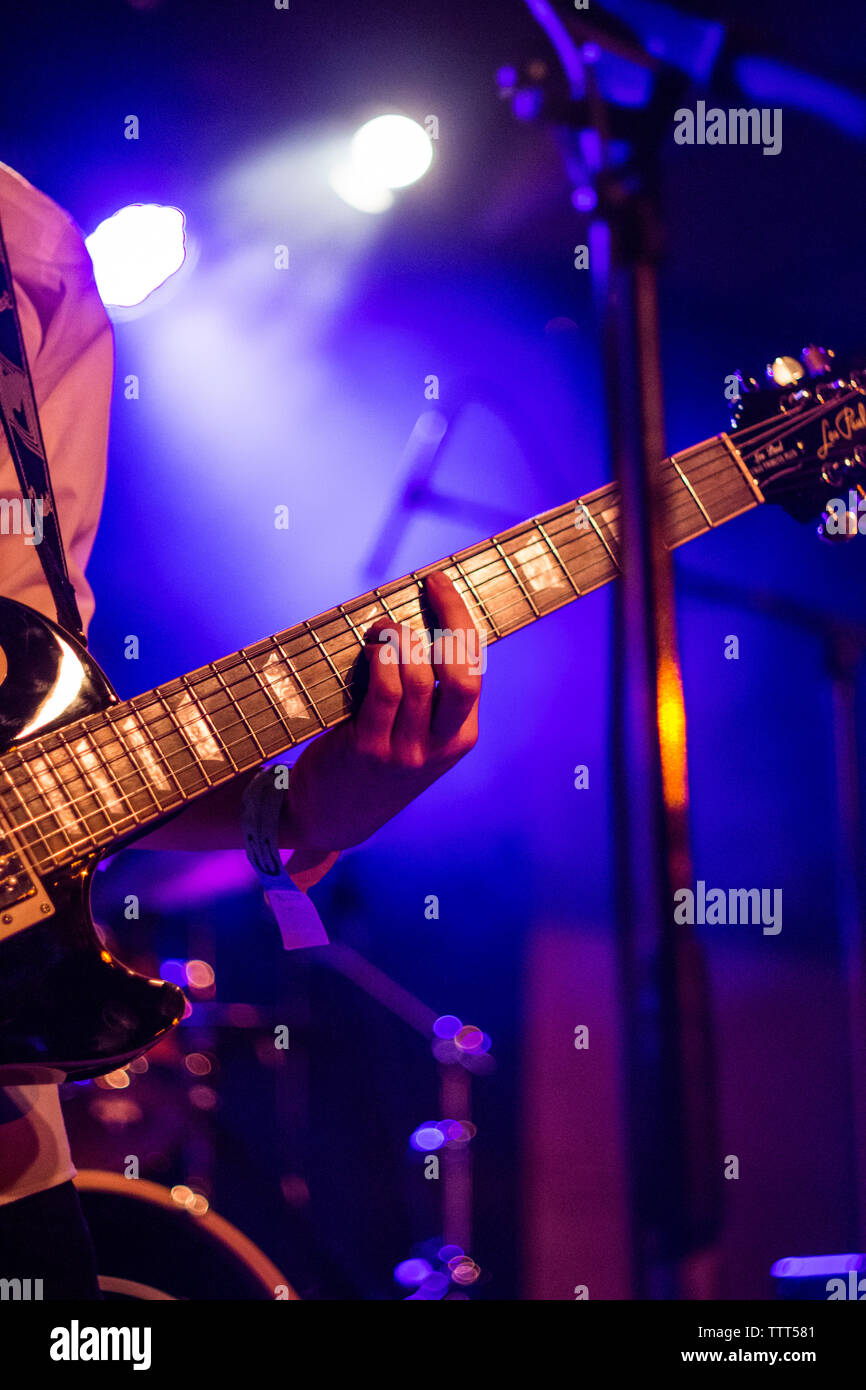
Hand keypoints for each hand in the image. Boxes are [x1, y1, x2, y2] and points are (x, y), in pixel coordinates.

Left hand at [280, 570, 481, 856]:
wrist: (332, 817)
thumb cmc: (372, 760)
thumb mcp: (415, 735)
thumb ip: (424, 692)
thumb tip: (414, 617)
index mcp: (460, 736)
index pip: (474, 669)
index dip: (461, 620)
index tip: (440, 584)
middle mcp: (440, 746)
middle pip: (462, 674)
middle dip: (450, 618)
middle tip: (429, 586)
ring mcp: (407, 751)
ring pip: (418, 677)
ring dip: (400, 638)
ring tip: (383, 628)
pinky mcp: (370, 750)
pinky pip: (384, 691)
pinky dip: (379, 660)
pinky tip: (370, 650)